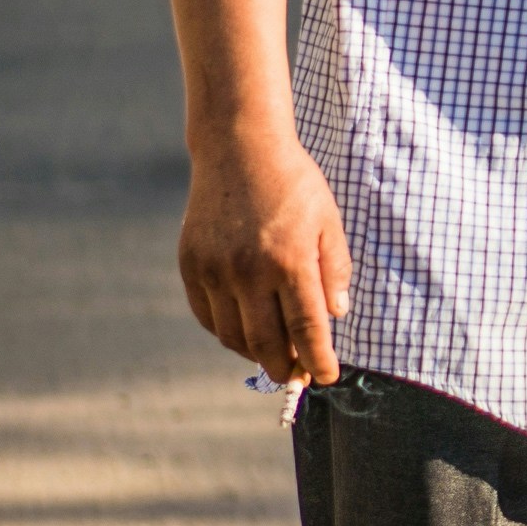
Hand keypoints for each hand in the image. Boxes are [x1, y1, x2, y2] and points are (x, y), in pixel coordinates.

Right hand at [178, 130, 350, 384]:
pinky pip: (208, 317)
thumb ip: (335, 270)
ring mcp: (214, 270)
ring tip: (275, 356)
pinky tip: (245, 332)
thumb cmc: (293, 183)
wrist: (238, 148)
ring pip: (233, 336)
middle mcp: (248, 271)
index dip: (318, 359)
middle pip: (266, 343)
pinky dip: (227, 333)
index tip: (327, 377)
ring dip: (255, 355)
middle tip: (298, 375)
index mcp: (289, 261)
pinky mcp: (191, 265)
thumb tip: (335, 315)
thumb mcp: (329, 221)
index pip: (307, 328)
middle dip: (286, 368)